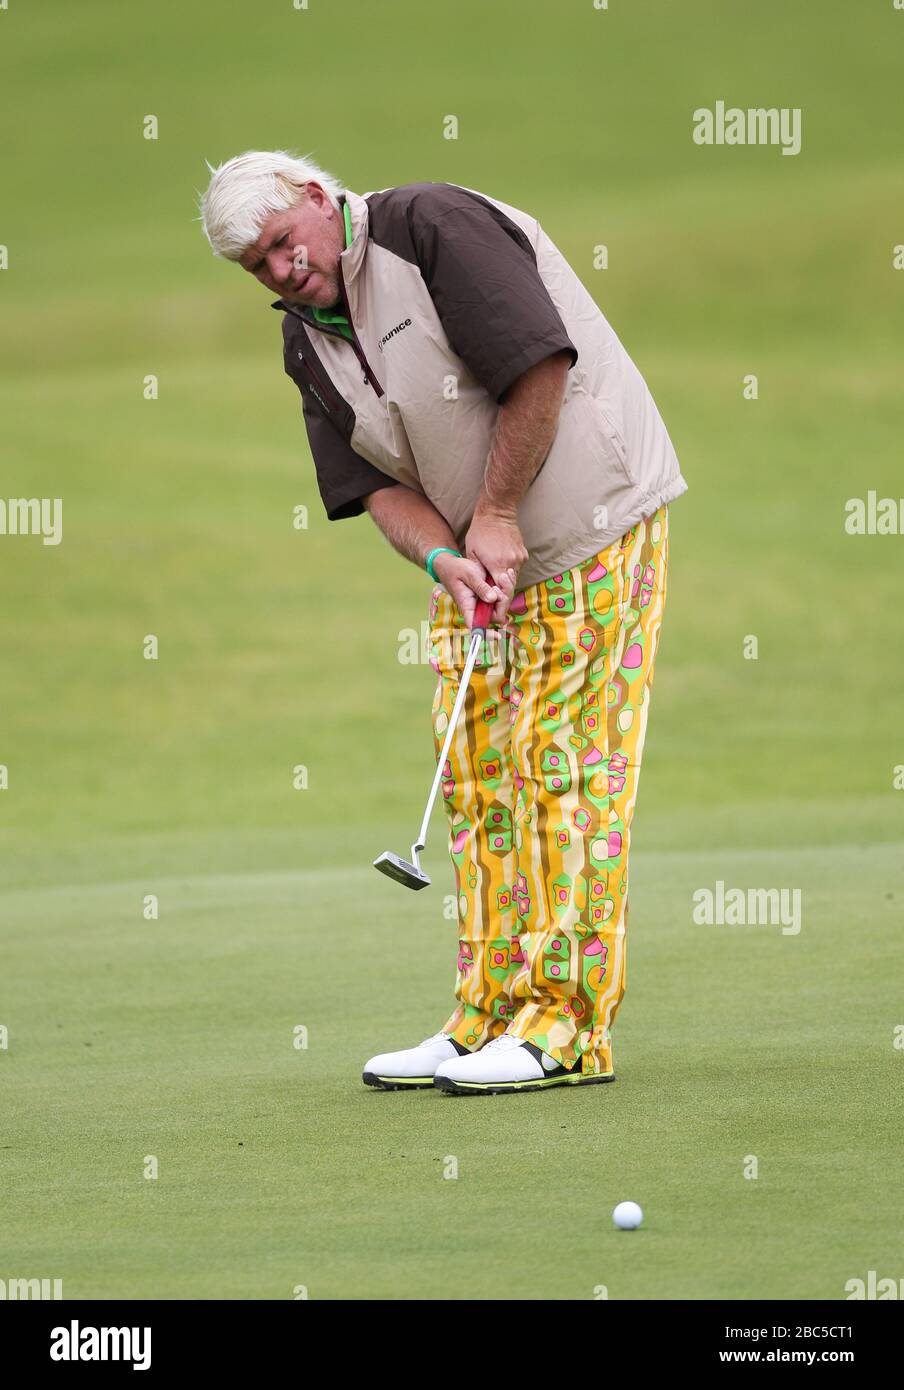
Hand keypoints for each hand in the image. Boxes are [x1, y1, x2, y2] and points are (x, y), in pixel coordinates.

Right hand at [432, 552, 505, 630]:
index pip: (476, 627)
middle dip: (505, 599)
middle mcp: (477, 608)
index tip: (497, 636)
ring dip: (508, 589)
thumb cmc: (455, 570)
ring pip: (503, 605)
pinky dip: (507, 586)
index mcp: (468, 606)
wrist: (450, 564)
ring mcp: (484, 602)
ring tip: (505, 574)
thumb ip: (480, 587)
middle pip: (497, 615)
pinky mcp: (489, 595)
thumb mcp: (468, 575)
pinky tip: (507, 574)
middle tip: (502, 579)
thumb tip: (493, 599)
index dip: (486, 634)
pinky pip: (503, 596)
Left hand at [463, 504, 528, 623]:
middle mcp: (512, 563)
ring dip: (505, 583)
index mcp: (498, 565)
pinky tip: (500, 567)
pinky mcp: (523, 554)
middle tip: (495, 607)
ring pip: (513, 578)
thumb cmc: (480, 532)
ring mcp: (519, 558)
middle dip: (502, 598)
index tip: (497, 616)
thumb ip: (479, 574)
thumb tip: (484, 593)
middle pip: (510, 588)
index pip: (502, 592)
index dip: (500, 606)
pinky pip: (516, 568)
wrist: (497, 512)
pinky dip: (508, 572)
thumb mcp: (472, 554)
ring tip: (494, 585)